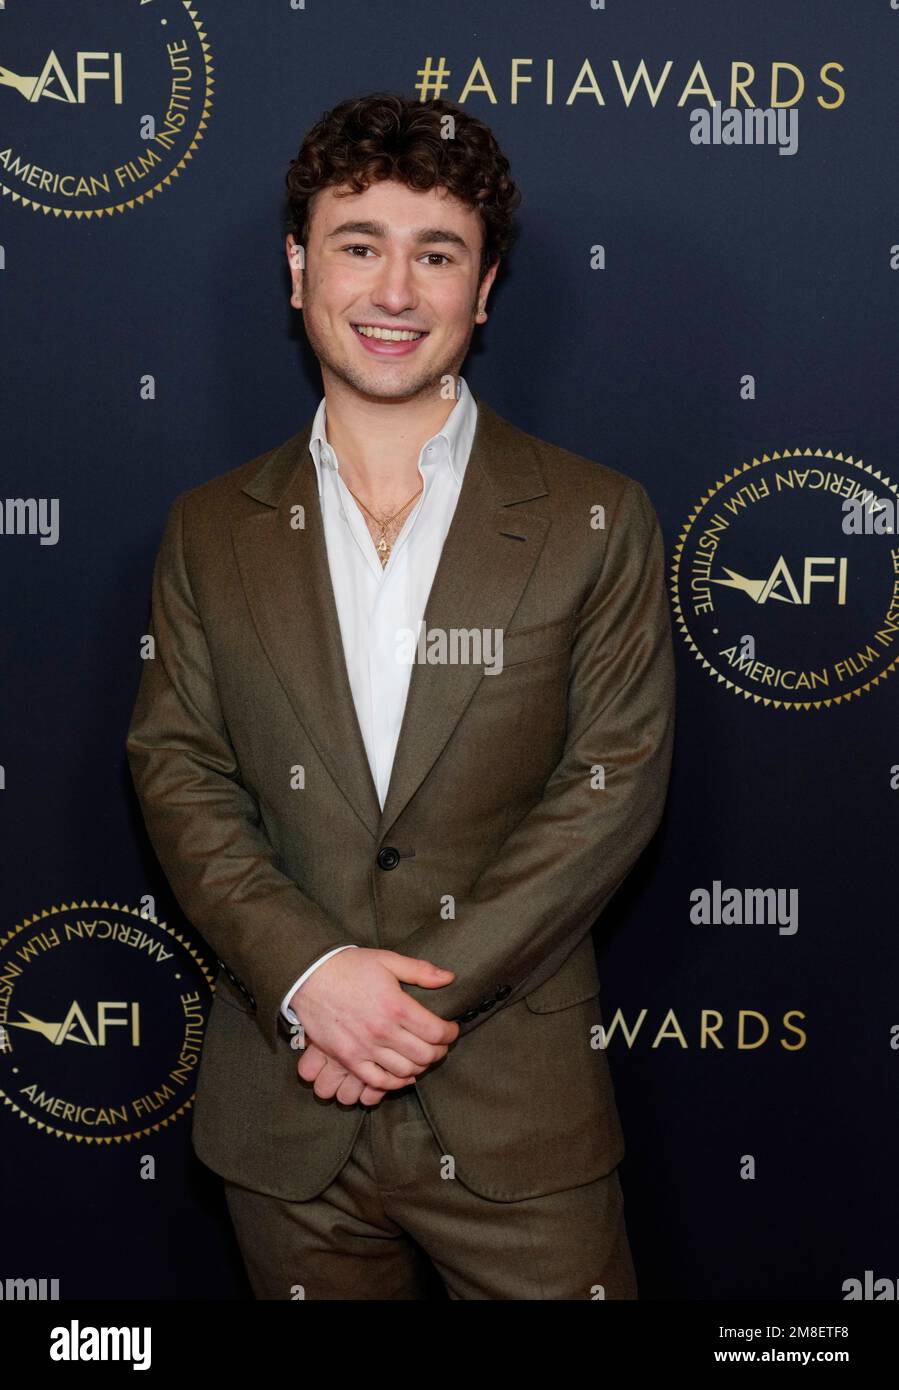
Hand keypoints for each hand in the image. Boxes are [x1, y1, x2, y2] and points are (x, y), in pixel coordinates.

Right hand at [290, 948, 459, 1100]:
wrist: (310, 976)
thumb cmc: (350, 966)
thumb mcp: (388, 960)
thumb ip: (421, 971)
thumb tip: (450, 978)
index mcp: (397, 1006)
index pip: (436, 1032)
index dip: (450, 1033)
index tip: (451, 1030)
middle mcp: (383, 1031)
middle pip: (425, 1055)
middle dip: (439, 1052)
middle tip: (440, 1045)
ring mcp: (365, 1048)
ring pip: (405, 1071)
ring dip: (420, 1067)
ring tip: (422, 1057)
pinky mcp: (348, 1058)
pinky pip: (377, 1081)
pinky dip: (395, 1083)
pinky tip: (402, 1075)